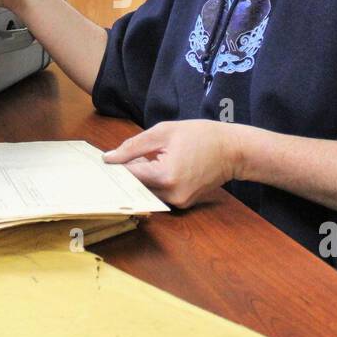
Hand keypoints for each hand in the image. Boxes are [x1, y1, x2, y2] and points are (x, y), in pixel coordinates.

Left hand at [102, 120, 236, 208]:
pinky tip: (162, 166)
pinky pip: (159, 193)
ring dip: (143, 177)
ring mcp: (178, 203)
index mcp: (165, 176)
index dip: (115, 167)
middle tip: (125, 156)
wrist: (233, 150)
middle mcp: (171, 195)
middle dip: (130, 171)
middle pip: (136, 186)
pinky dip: (155, 182)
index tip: (104, 162)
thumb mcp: (164, 132)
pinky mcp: (183, 204)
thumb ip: (133, 146)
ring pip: (146, 191)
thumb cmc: (201, 135)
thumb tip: (109, 159)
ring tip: (152, 158)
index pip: (128, 176)